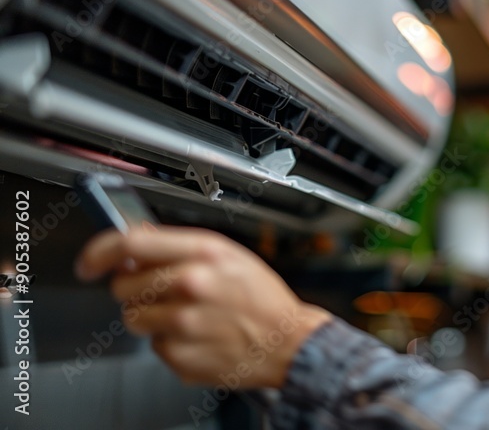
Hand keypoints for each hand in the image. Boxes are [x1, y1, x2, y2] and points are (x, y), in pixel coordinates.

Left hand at [75, 225, 332, 387]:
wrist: (288, 342)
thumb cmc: (262, 298)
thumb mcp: (228, 255)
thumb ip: (179, 248)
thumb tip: (133, 249)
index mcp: (204, 253)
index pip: (129, 244)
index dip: (99, 252)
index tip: (89, 263)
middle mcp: (191, 285)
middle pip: (124, 286)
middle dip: (137, 290)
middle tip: (166, 293)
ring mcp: (184, 324)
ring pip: (134, 318)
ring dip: (152, 317)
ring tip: (188, 316)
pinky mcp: (181, 356)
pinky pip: (155, 345)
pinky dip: (172, 342)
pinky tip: (199, 336)